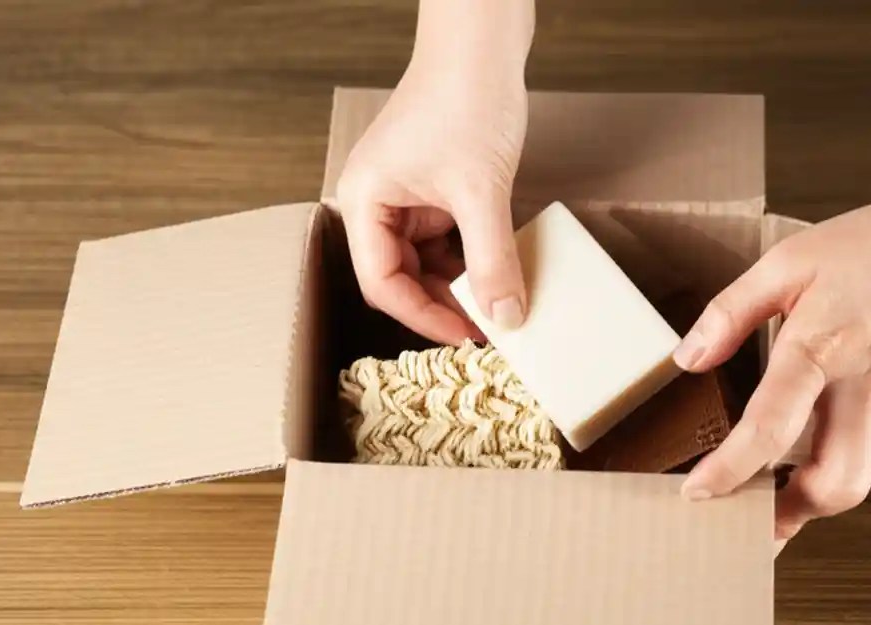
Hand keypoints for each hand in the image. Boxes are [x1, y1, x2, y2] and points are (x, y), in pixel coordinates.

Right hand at [335, 55, 528, 344]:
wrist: (484, 44)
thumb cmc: (466, 98)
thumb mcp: (482, 191)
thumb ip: (491, 259)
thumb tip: (505, 318)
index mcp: (365, 200)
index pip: (380, 283)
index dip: (422, 316)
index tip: (467, 335)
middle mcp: (378, 201)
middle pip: (401, 277)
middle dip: (443, 303)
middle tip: (489, 327)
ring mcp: (407, 195)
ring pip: (427, 261)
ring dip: (461, 283)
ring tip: (499, 303)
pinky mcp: (435, 187)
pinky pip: (448, 238)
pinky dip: (472, 257)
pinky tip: (500, 269)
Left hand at [674, 183, 870, 568]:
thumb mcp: (790, 260)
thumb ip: (733, 311)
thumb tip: (688, 359)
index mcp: (821, 347)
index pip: (769, 426)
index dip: (730, 469)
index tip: (698, 495)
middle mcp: (865, 385)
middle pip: (830, 473)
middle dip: (786, 508)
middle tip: (746, 520)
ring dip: (835, 514)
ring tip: (792, 532)